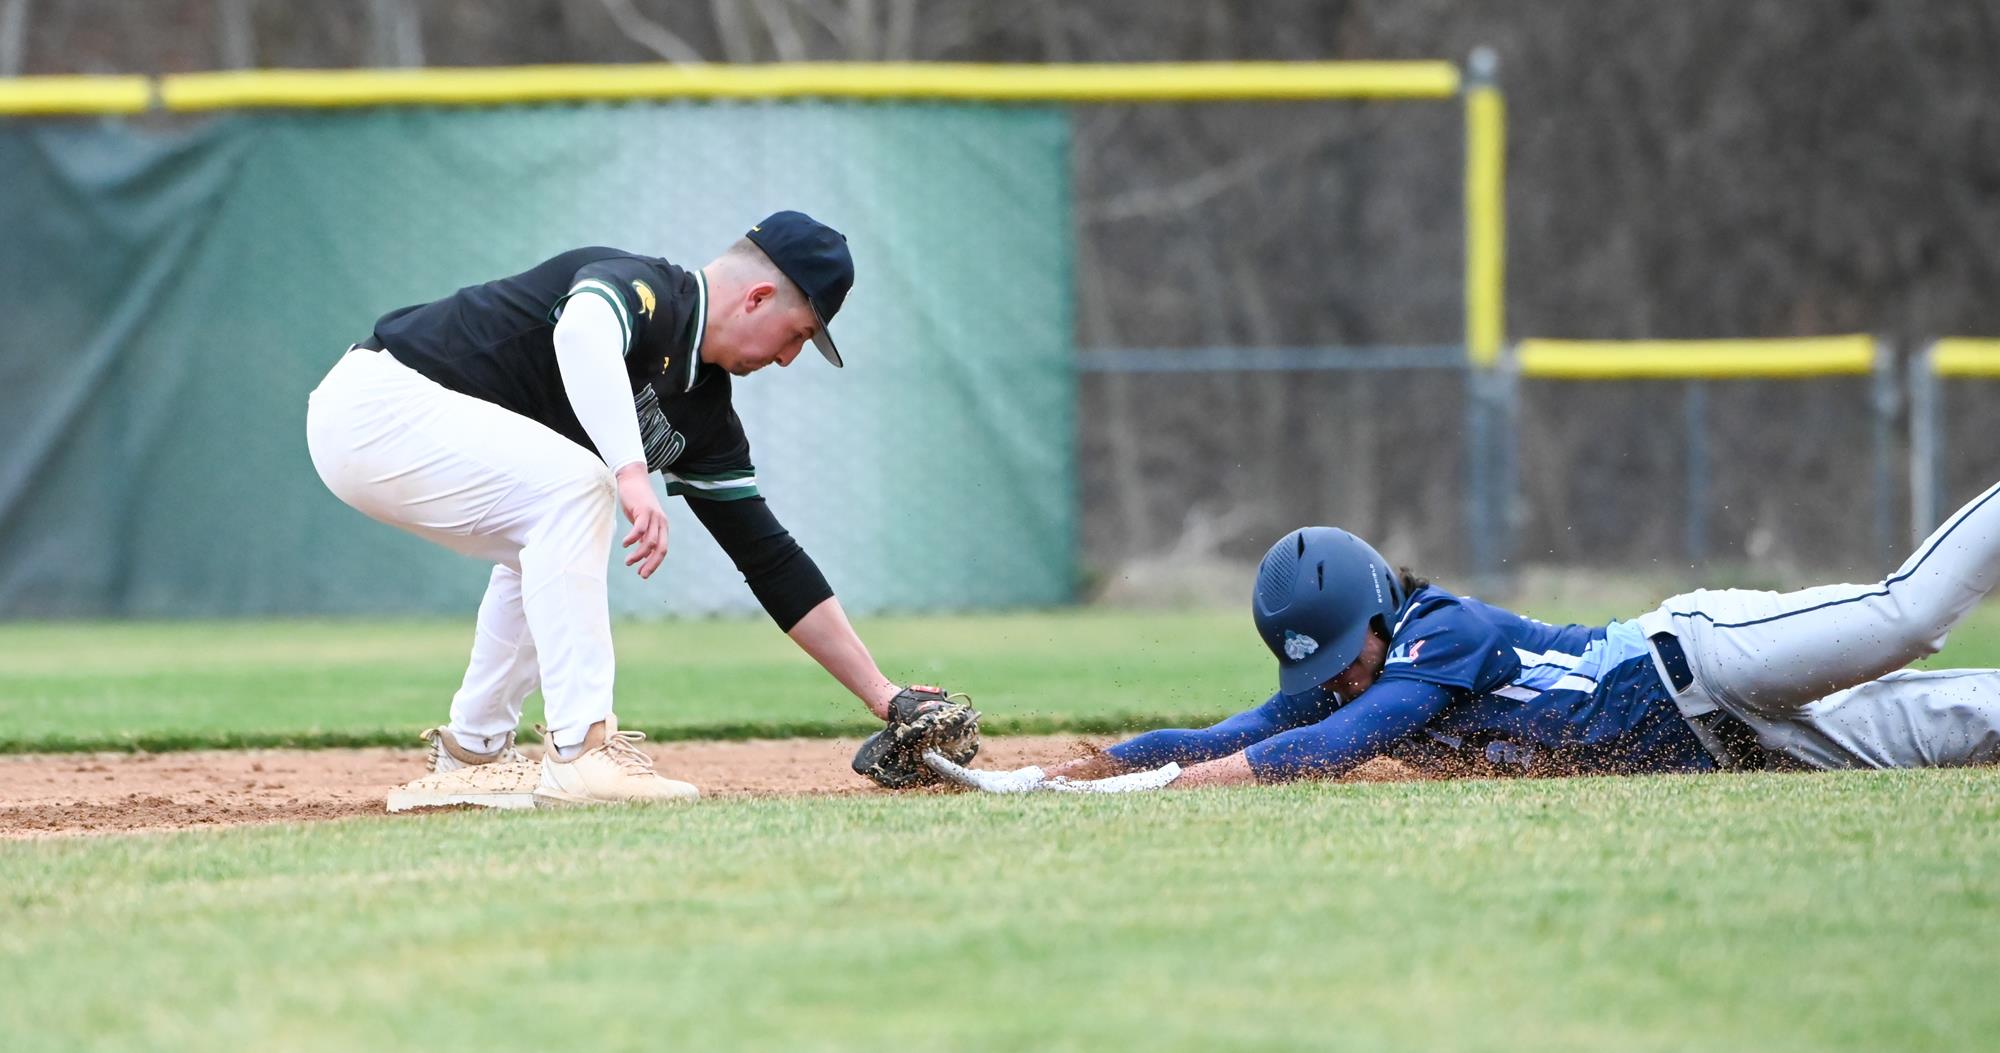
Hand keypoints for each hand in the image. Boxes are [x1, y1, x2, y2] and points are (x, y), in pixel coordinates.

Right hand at [615, 463, 668, 578]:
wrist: (633, 479)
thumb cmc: (636, 501)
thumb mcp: (642, 520)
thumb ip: (644, 534)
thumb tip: (642, 550)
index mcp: (662, 527)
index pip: (662, 550)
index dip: (654, 563)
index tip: (643, 574)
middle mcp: (661, 522)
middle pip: (660, 548)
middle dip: (651, 563)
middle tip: (640, 574)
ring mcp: (654, 516)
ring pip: (650, 541)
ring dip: (639, 554)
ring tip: (628, 561)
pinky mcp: (644, 510)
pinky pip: (640, 529)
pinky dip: (632, 539)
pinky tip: (625, 544)